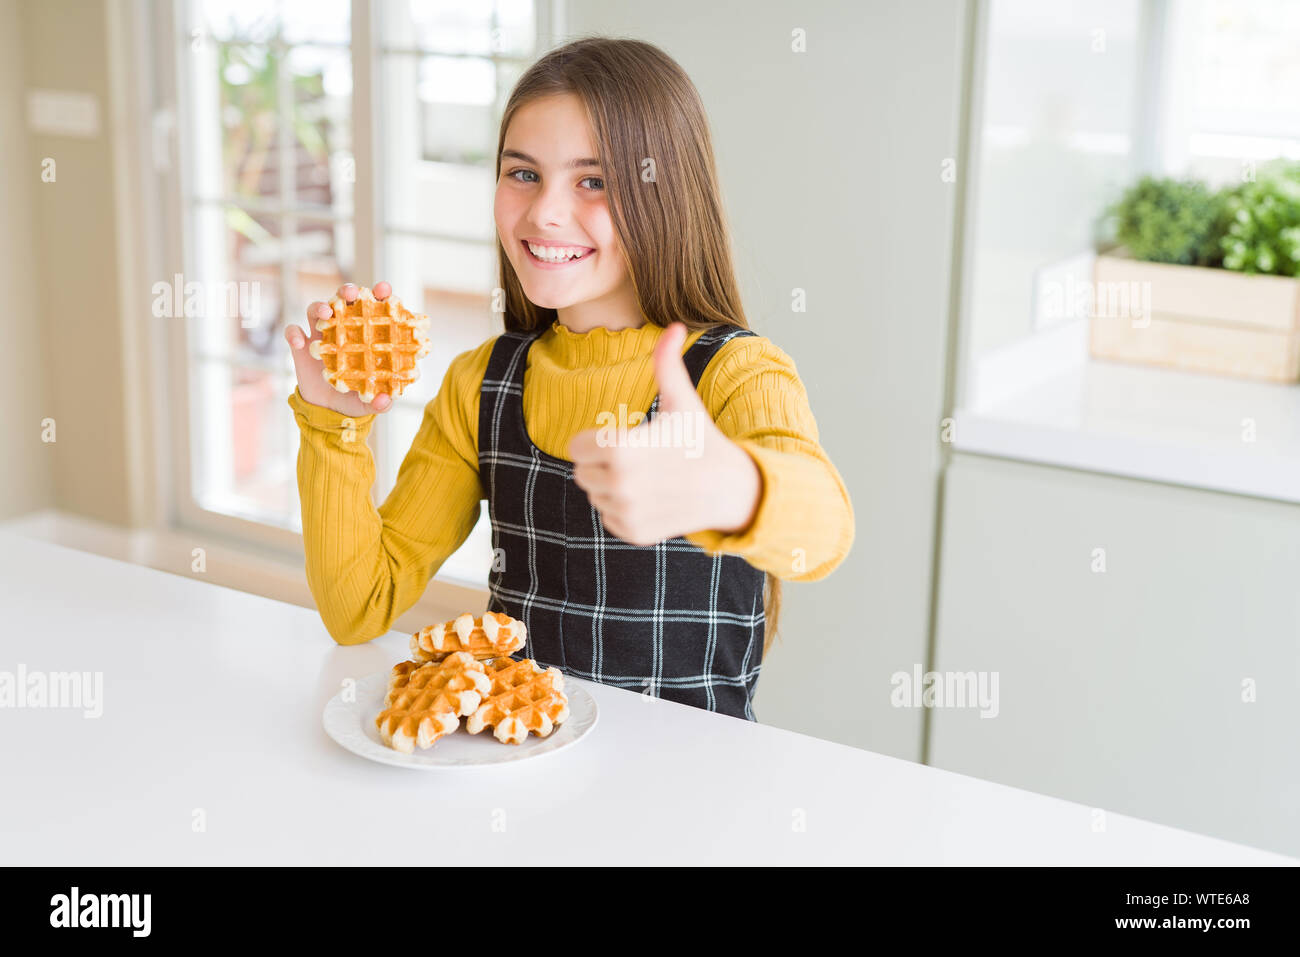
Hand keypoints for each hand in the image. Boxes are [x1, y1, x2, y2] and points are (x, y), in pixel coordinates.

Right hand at [285, 281, 395, 415]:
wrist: (327, 412)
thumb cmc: (355, 400)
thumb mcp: (371, 403)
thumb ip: (381, 403)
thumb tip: (385, 401)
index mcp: (366, 335)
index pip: (374, 307)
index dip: (379, 294)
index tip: (384, 289)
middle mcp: (343, 329)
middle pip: (343, 300)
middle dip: (347, 291)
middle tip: (351, 294)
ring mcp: (320, 336)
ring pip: (316, 309)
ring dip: (320, 306)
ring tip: (326, 314)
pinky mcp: (300, 347)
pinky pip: (292, 332)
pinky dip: (293, 333)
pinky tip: (299, 342)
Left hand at [568, 322, 762, 545]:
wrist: (730, 488)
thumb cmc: (701, 439)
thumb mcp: (683, 400)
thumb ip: (667, 363)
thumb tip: (675, 325)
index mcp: (622, 448)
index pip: (576, 446)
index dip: (597, 439)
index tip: (624, 438)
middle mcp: (620, 484)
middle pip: (580, 472)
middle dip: (600, 463)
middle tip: (636, 457)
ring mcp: (626, 511)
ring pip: (593, 495)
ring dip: (610, 486)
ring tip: (647, 477)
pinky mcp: (633, 532)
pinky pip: (607, 516)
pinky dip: (622, 509)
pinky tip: (651, 497)